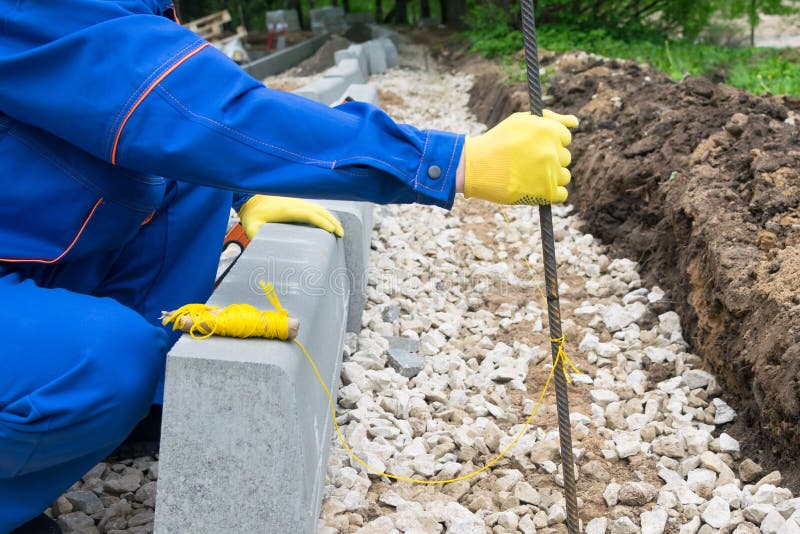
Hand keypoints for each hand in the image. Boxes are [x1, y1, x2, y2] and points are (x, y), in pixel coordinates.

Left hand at [238, 195, 343, 238]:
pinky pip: (313, 207)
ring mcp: (296, 201)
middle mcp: (294, 203)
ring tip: (338, 228)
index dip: (323, 222)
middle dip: (332, 221)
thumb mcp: (251, 227)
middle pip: (319, 210)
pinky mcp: (295, 201)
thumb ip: (256, 237)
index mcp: (286, 210)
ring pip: (318, 207)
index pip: (310, 215)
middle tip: (341, 233)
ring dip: (330, 217)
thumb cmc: (251, 214)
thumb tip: (264, 250)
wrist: (249, 198)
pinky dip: (323, 214)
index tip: (332, 231)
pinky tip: (327, 221)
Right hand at [462, 110, 578, 204]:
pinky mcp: (546, 193)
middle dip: (550, 159)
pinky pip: (562, 194)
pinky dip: (551, 193)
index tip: (534, 147)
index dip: (549, 142)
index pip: (565, 138)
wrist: (476, 167)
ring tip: (529, 175)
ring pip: (564, 176)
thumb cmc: (497, 141)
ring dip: (551, 176)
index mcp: (549, 130)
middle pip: (565, 157)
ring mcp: (550, 173)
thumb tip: (575, 123)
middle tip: (527, 162)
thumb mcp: (521, 121)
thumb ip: (550, 118)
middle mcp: (552, 151)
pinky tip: (535, 188)